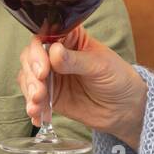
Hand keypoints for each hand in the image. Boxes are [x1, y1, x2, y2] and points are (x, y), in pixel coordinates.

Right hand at [18, 26, 147, 148]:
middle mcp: (56, 55)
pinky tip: (38, 116)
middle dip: (31, 74)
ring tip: (37, 105)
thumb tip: (53, 52)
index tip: (43, 68)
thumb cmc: (118, 78)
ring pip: (28, 78)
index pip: (44, 37)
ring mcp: (52, 76)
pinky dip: (33, 107)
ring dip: (29, 91)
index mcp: (70, 38)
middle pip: (30, 57)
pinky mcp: (51, 96)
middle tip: (40, 90)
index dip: (38, 51)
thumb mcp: (100, 66)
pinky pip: (34, 99)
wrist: (125, 108)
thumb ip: (75, 60)